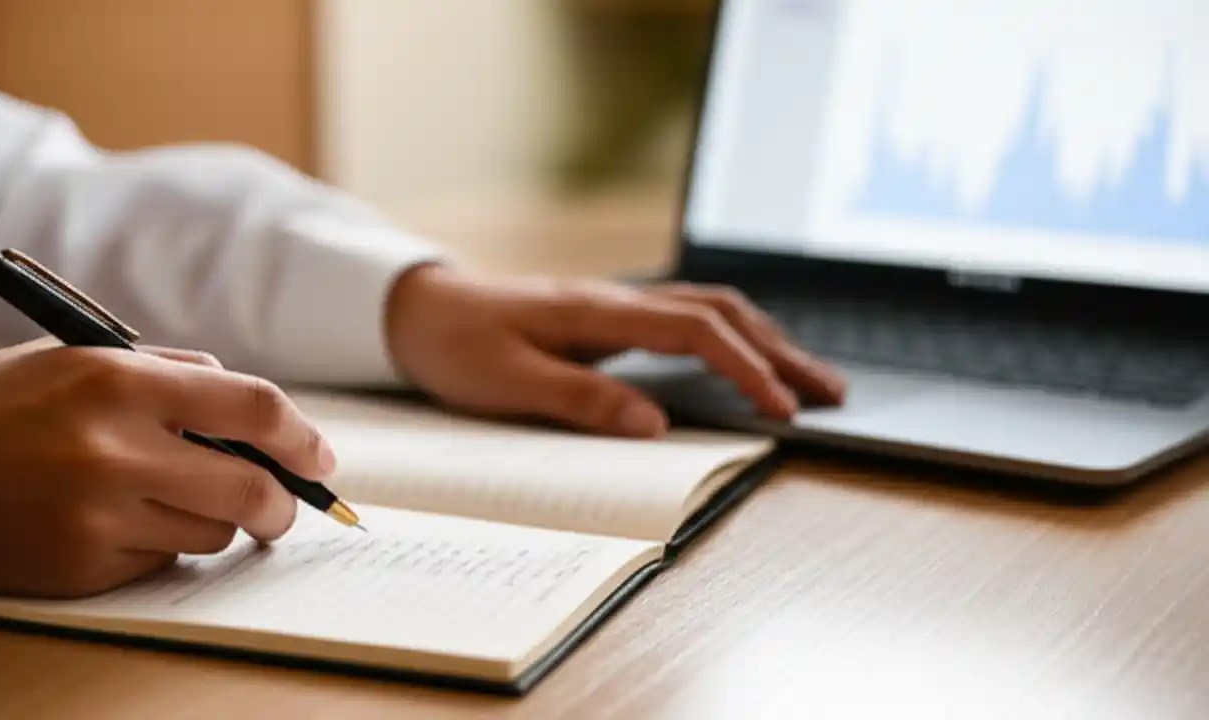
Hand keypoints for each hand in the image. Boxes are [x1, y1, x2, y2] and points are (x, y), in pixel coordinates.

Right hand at [0, 340, 334, 597]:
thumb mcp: (80, 359)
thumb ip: (175, 376)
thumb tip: (260, 417)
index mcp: (118, 380)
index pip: (253, 407)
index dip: (302, 437)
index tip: (321, 459)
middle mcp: (112, 448)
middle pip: (251, 488)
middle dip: (282, 503)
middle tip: (281, 507)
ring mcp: (94, 515)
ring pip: (212, 532)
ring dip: (211, 520)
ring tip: (164, 498)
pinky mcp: (77, 568)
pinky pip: (160, 562)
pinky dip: (157, 545)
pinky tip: (112, 523)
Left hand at [386, 265, 844, 436]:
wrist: (417, 307)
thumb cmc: (457, 346)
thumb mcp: (508, 383)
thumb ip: (581, 400)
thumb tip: (654, 425)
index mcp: (599, 312)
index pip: (696, 331)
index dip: (746, 368)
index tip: (783, 408)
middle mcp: (618, 300)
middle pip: (722, 311)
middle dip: (780, 351)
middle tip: (831, 392)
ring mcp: (616, 305)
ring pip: (711, 309)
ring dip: (763, 340)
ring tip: (806, 379)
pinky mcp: (609, 317)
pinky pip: (688, 317)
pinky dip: (731, 336)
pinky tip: (744, 359)